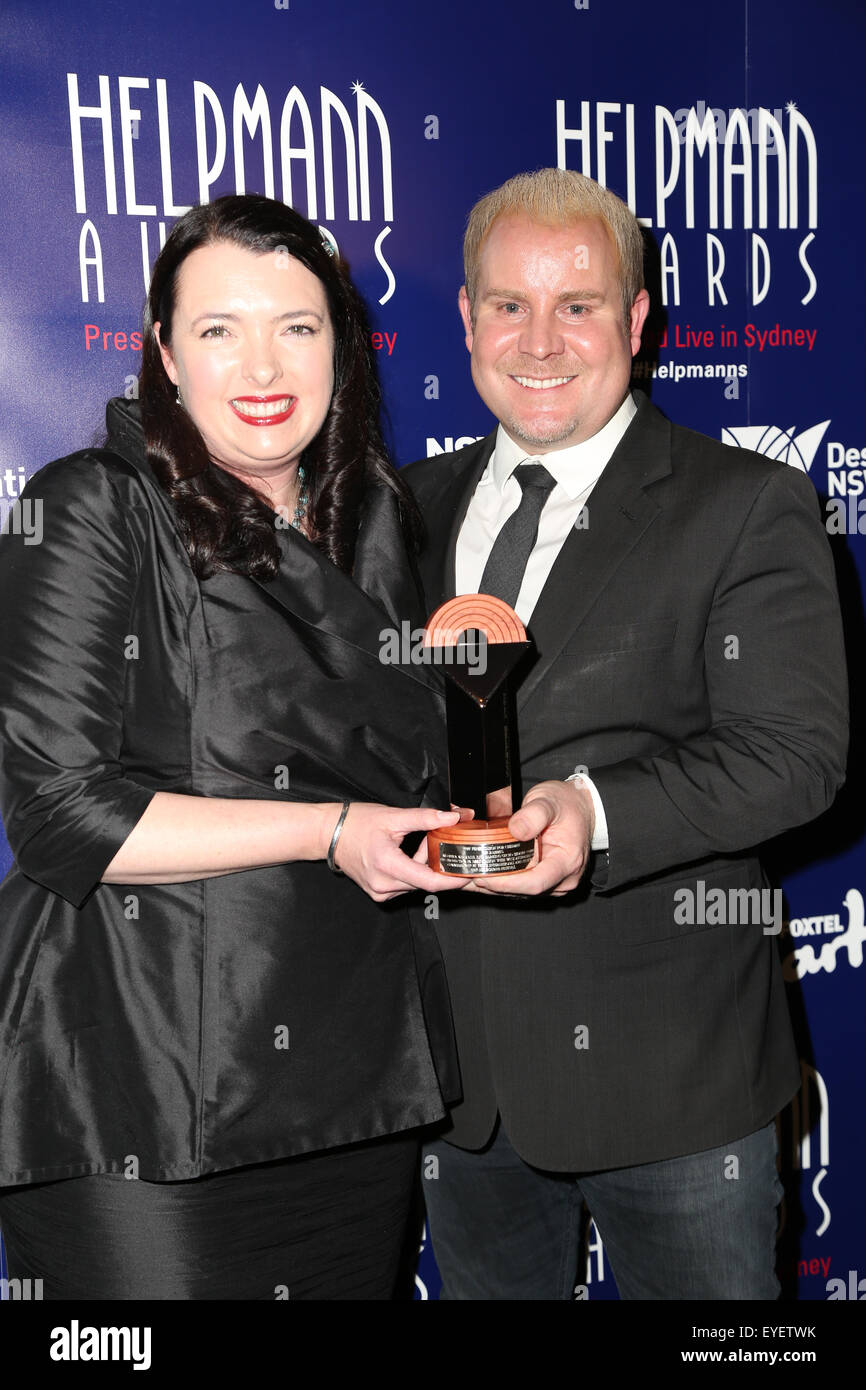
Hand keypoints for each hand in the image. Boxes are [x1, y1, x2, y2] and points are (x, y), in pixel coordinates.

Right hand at [330, 804, 469, 901]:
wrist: (328, 834)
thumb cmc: (357, 823)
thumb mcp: (393, 816)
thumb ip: (425, 819)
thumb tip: (453, 818)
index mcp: (388, 866)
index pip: (430, 882)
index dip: (453, 880)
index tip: (469, 874)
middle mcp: (383, 885)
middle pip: (425, 881)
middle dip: (436, 864)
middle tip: (437, 841)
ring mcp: (379, 892)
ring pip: (415, 884)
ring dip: (423, 867)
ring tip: (414, 844)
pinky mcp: (378, 892)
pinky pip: (405, 885)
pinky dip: (412, 871)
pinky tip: (404, 855)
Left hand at [466, 779, 594, 896]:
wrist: (581, 808)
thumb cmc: (567, 805)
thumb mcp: (549, 800)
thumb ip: (533, 814)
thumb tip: (516, 830)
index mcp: (567, 861)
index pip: (534, 883)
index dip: (506, 884)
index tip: (483, 877)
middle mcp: (563, 878)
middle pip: (523, 891)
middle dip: (492, 886)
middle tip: (463, 877)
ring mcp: (554, 883)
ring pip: (519, 892)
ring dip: (492, 887)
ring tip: (465, 877)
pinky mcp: (545, 880)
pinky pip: (520, 886)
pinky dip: (500, 882)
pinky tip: (480, 875)